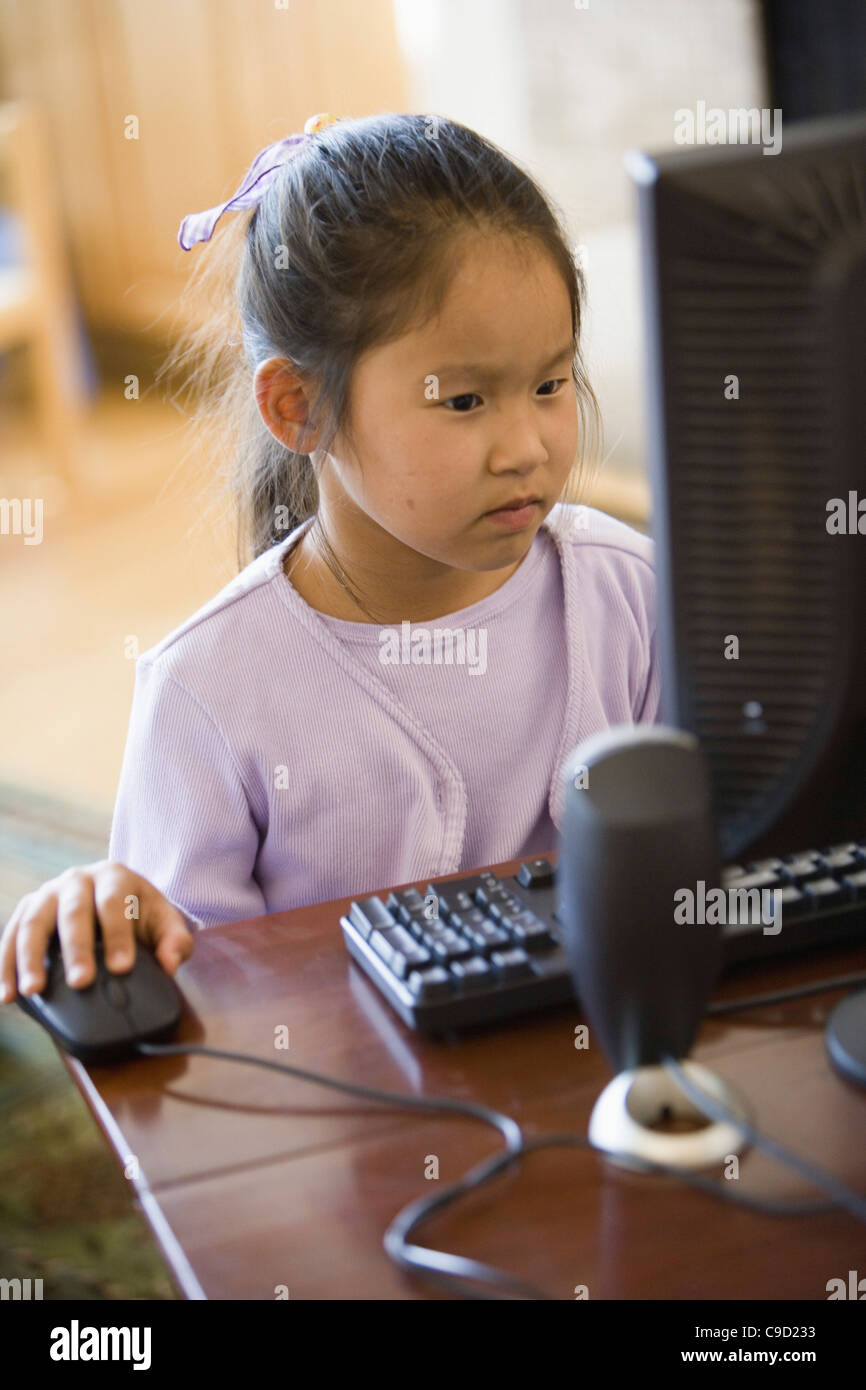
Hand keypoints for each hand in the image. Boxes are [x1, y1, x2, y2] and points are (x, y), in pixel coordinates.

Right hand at [0, 861, 194, 1001]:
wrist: (113, 899)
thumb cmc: (139, 915)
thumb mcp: (165, 923)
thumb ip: (175, 942)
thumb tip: (169, 964)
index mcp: (114, 877)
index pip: (115, 903)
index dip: (118, 935)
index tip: (121, 968)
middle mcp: (77, 879)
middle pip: (73, 912)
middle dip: (76, 948)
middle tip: (81, 982)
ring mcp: (47, 893)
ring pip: (34, 922)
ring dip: (30, 958)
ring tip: (33, 991)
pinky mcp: (27, 911)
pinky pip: (11, 936)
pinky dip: (6, 966)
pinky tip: (8, 995)